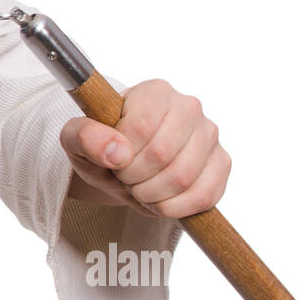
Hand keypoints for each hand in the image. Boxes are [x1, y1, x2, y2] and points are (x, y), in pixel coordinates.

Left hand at [59, 79, 230, 219]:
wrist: (123, 167)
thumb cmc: (103, 147)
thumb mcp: (77, 139)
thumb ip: (86, 137)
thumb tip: (116, 152)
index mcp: (154, 92)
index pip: (141, 127)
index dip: (122, 156)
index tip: (113, 161)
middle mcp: (188, 107)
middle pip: (162, 154)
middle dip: (134, 177)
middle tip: (124, 178)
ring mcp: (209, 135)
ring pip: (183, 177)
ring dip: (151, 195)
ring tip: (139, 188)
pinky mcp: (221, 164)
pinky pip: (204, 196)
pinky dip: (174, 208)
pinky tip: (159, 200)